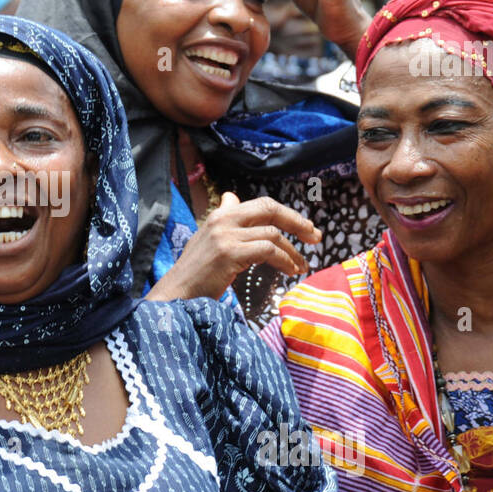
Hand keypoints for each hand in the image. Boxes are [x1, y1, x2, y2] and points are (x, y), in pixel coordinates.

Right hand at [148, 192, 320, 300]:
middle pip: (270, 209)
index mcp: (220, 215)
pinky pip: (268, 250)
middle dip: (297, 222)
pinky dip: (284, 260)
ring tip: (300, 266)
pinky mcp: (229, 252)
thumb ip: (224, 219)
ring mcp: (225, 235)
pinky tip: (290, 271)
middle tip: (315, 237)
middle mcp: (223, 219)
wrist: (177, 294)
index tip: (304, 228)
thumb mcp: (208, 239)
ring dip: (293, 251)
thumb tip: (231, 197)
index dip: (286, 214)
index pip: (261, 204)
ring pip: (272, 234)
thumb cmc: (195, 273)